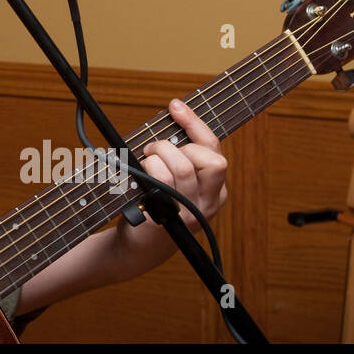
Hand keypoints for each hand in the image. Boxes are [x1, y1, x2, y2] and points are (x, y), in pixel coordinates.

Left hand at [109, 98, 228, 281]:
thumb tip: (170, 118)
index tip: (175, 105)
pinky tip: (140, 179)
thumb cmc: (156, 206)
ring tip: (145, 165)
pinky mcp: (168, 220)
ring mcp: (189, 214)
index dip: (195, 124)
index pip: (214, 150)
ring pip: (180, 168)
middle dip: (173, 146)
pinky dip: (148, 173)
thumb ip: (179, 157)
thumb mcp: (176, 183)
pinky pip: (160, 185)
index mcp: (215, 191)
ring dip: (156, 157)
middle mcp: (207, 203)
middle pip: (204, 159)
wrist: (138, 248)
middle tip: (153, 150)